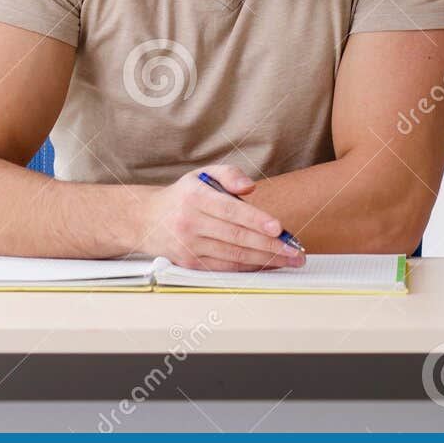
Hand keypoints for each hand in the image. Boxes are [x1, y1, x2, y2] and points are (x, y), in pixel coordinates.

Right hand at [135, 165, 304, 271]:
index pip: (231, 211)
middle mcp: (190, 223)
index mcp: (195, 197)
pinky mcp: (190, 264)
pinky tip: (267, 265)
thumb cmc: (184, 196)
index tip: (279, 229)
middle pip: (237, 237)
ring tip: (289, 260)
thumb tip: (250, 187)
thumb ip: (229, 174)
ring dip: (265, 260)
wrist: (147, 220)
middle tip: (296, 251)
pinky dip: (248, 268)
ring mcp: (189, 246)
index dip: (257, 221)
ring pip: (233, 256)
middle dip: (271, 246)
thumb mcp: (203, 174)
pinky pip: (225, 268)